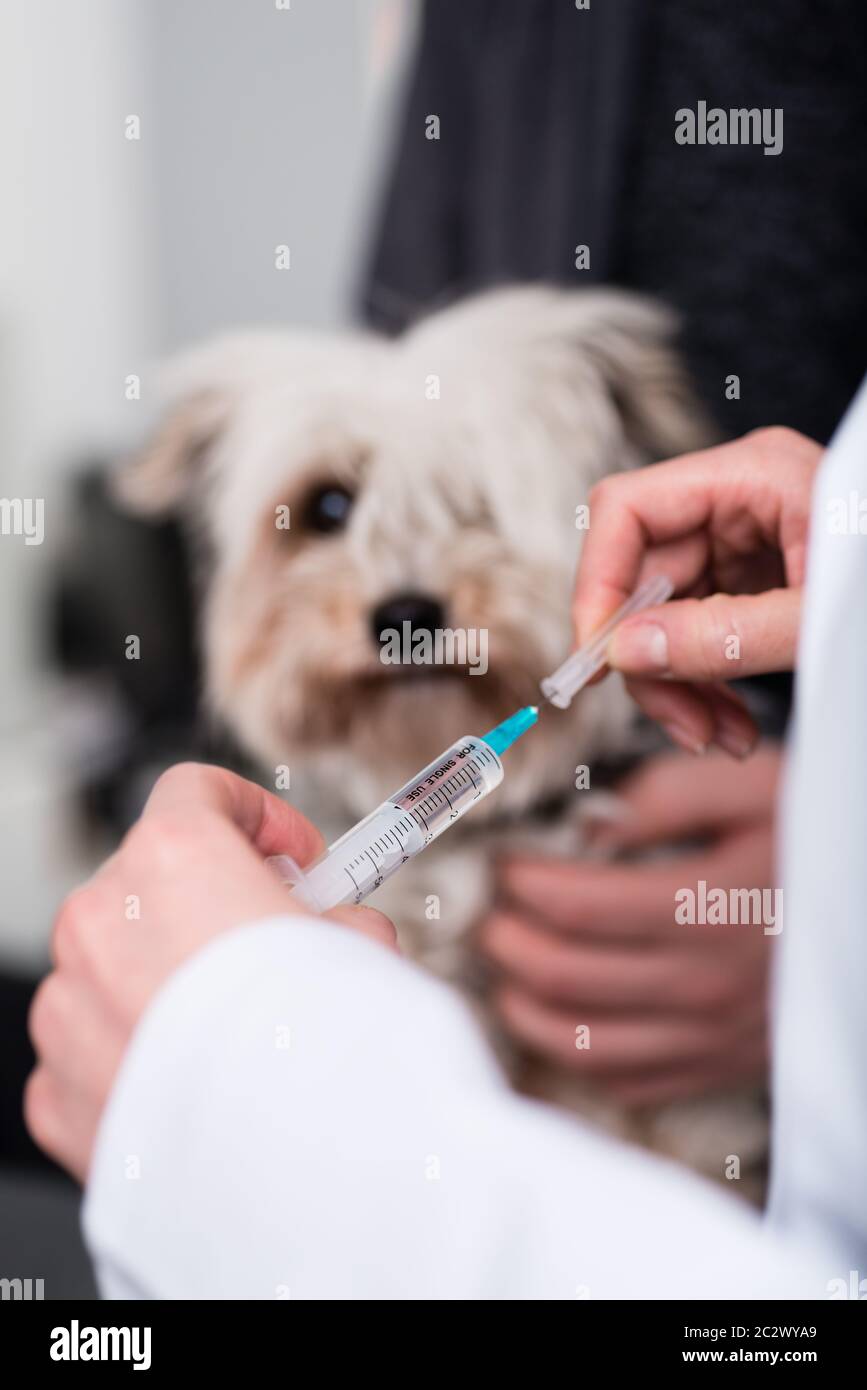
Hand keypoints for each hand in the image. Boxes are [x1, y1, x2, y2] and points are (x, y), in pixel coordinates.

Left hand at [25, 763, 394, 1180]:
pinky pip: (95, 1044)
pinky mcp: (58, 1088)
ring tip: (244, 1029)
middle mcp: (103, 921)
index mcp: (174, 861)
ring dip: (169, 976)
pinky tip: (205, 1081)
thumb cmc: (334, 1054)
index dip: (256, 816)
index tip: (292, 858)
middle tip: (277, 946)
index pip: (195, 791)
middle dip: (211, 902)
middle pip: (150, 877)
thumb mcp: (369, 950)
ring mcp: (69, 1006)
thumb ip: (335, 921)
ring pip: (114, 962)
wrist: (300, 1184)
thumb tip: (334, 934)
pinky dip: (139, 1050)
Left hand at [479, 747, 779, 1106]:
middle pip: (564, 976)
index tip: (508, 864)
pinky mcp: (719, 1066)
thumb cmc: (807, 837)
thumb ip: (670, 793)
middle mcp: (707, 984)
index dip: (522, 883)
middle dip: (508, 939)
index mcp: (710, 907)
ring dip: (522, 1003)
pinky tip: (558, 1013)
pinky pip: (623, 1081)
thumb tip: (591, 829)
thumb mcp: (755, 786)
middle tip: (493, 911)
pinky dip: (572, 1052)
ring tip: (509, 963)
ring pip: (580, 1043)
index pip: (578, 907)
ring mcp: (713, 1036)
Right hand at [574, 427, 822, 753]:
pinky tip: (728, 725)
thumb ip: (721, 637)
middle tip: (679, 725)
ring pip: (668, 614)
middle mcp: (738, 500)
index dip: (600, 583)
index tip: (602, 660)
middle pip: (644, 575)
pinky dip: (708, 683)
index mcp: (751, 475)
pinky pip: (703, 631)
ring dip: (680, 685)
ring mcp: (746, 540)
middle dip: (653, 660)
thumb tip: (626, 653)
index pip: (626, 509)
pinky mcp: (757, 579)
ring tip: (716, 737)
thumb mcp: (815, 619)